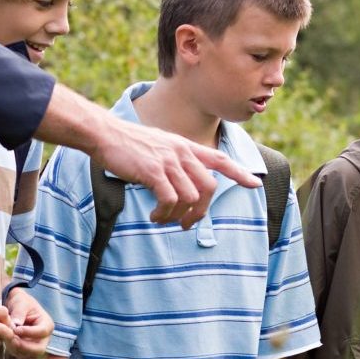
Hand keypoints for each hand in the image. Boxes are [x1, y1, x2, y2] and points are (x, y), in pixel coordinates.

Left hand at [4, 287, 52, 355]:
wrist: (15, 307)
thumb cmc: (20, 302)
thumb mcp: (21, 302)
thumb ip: (19, 312)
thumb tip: (16, 325)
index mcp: (47, 324)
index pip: (41, 332)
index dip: (28, 332)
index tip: (15, 329)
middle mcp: (44, 338)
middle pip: (38, 349)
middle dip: (23, 346)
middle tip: (11, 339)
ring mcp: (35, 345)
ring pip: (27, 353)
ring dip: (15, 347)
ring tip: (5, 336)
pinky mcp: (26, 349)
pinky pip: (19, 353)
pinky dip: (11, 348)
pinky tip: (5, 339)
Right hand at [94, 116, 254, 228]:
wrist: (105, 133)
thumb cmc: (128, 143)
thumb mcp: (159, 145)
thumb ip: (174, 160)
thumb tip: (181, 185)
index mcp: (185, 146)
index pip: (219, 158)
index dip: (238, 172)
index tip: (254, 184)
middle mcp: (181, 153)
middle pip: (209, 187)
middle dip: (201, 211)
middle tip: (186, 224)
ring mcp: (169, 162)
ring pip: (190, 198)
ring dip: (178, 216)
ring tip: (162, 219)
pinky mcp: (154, 172)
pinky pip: (170, 200)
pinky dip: (164, 214)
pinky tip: (154, 215)